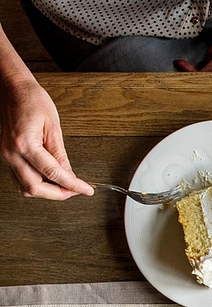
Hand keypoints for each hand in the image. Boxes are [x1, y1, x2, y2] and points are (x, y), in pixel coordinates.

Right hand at [0, 77, 91, 199]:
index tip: (86, 190)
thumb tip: (69, 174)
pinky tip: (50, 181)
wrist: (12, 89)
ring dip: (46, 192)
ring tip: (65, 186)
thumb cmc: (31, 100)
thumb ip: (60, 154)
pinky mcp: (6, 156)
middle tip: (76, 190)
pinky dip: (35, 184)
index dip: (72, 185)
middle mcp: (11, 152)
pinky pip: (19, 179)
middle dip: (58, 194)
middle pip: (35, 187)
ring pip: (25, 187)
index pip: (52, 174)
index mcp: (24, 143)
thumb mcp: (53, 126)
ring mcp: (6, 155)